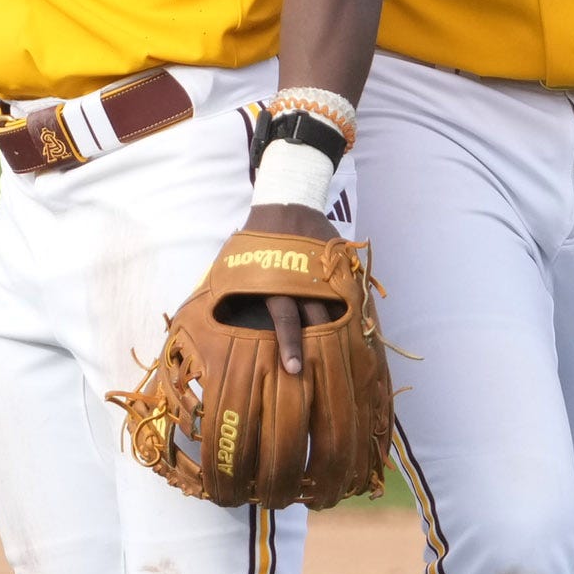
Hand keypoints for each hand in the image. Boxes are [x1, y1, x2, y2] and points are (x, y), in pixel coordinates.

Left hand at [241, 201, 344, 375]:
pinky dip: (354, 309)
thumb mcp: (236, 262)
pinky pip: (350, 291)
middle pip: (318, 318)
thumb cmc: (255, 238)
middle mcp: (303, 278)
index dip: (290, 344)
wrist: (287, 201)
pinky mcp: (339, 264)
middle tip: (328, 372)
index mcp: (275, 280)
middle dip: (322, 346)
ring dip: (342, 331)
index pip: (286, 317)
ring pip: (338, 307)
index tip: (293, 368)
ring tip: (347, 354)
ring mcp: (325, 270)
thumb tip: (215, 322)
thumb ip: (231, 290)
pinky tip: (357, 328)